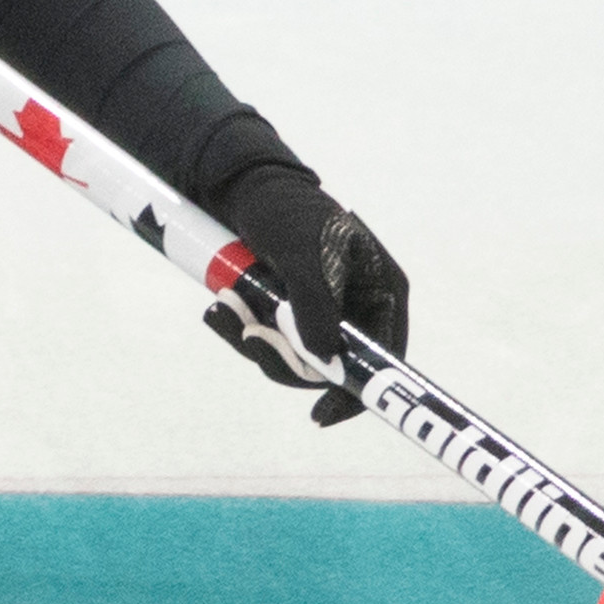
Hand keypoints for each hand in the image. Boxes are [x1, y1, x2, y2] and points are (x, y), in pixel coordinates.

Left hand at [203, 165, 408, 427]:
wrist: (242, 187)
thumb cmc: (285, 211)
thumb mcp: (303, 256)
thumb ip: (315, 306)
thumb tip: (325, 363)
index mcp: (382, 291)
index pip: (384, 358)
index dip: (358, 393)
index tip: (320, 416)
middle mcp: (357, 306)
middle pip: (331, 366)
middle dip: (284, 357)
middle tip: (249, 335)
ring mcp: (322, 312)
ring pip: (292, 357)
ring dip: (253, 340)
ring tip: (222, 306)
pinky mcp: (287, 312)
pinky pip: (268, 340)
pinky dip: (241, 330)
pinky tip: (218, 308)